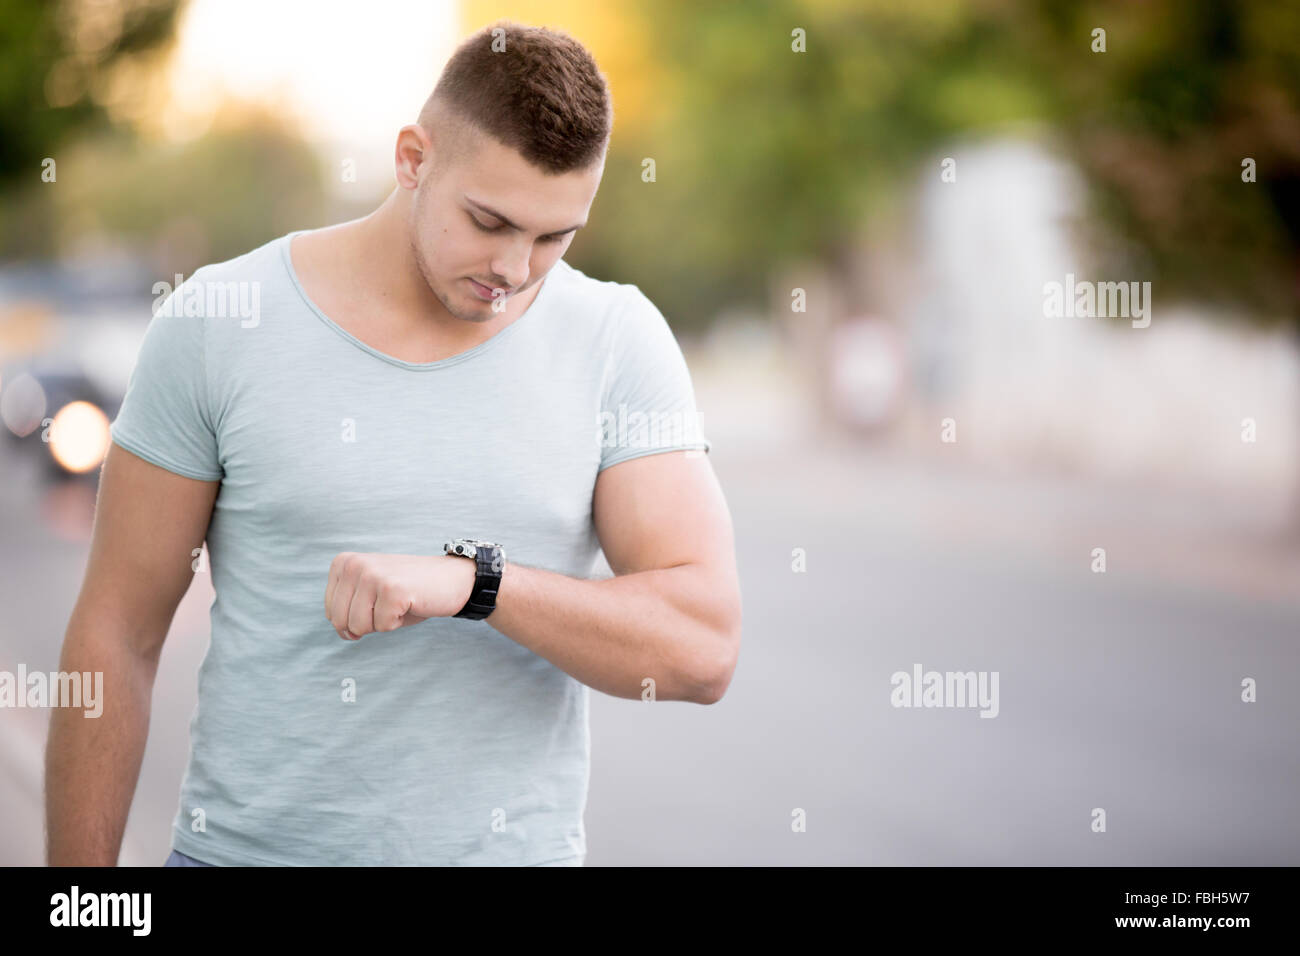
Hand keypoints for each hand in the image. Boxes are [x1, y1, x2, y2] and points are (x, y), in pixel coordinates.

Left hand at [324, 552, 477, 639]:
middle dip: (367, 624)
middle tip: (389, 605)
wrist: (451, 579)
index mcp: (343, 563)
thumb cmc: (409, 591)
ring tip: (398, 603)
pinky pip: (383, 627)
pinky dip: (398, 623)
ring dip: (382, 623)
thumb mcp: (369, 595)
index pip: (331, 613)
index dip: (356, 619)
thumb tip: (345, 633)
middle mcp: (354, 565)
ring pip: (359, 627)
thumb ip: (346, 609)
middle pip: (341, 622)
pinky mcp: (392, 590)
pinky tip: (410, 603)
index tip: (377, 601)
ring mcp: (373, 576)